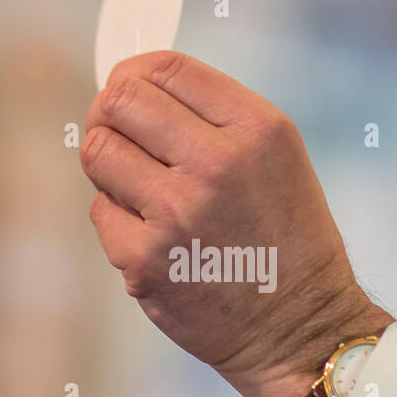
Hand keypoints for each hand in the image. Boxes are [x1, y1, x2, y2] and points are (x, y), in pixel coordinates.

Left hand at [81, 51, 392, 396]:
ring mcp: (177, 212)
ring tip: (141, 191)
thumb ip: (214, 118)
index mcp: (256, 130)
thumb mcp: (277, 159)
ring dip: (110, 168)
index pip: (166, 68)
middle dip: (109, 115)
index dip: (133, 74)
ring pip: (98, 153)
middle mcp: (217, 163)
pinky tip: (156, 240)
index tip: (128, 90)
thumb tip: (132, 88)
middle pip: (119, 102)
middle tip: (119, 136)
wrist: (298, 329)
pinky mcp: (145, 259)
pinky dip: (119, 222)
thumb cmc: (285, 241)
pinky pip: (101, 212)